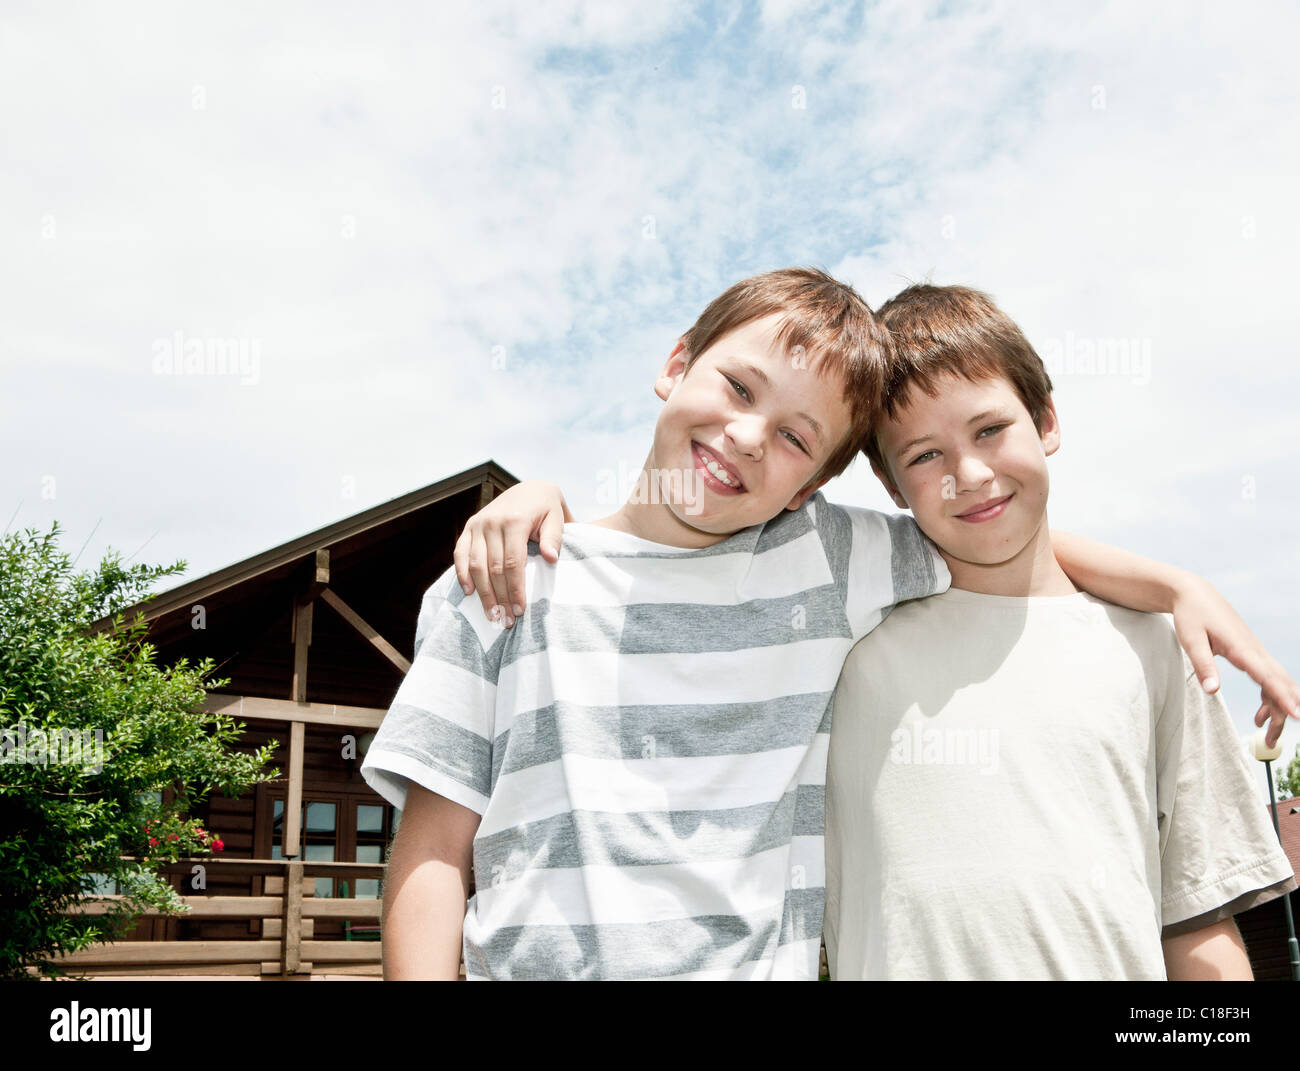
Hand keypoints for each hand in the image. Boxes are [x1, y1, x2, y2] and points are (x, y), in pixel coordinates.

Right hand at [453, 481, 570, 627]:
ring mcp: (478, 524)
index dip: (515, 589)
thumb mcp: (556, 518)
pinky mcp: (469, 527)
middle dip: (500, 597)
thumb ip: (554, 538)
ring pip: (475, 565)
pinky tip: (469, 592)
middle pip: (493, 568)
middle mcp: (492, 522)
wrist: (530, 490)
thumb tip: (551, 559)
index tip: (520, 610)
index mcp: (514, 521)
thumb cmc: (546, 508)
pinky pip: (460, 553)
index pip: (512, 563)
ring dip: (482, 593)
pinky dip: (462, 574)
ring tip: (491, 615)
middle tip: (506, 621)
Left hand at [1171, 578, 1299, 747]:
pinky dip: (1269, 699)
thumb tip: (1212, 691)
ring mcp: (1256, 652)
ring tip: (1267, 738)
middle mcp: (1255, 651)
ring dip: (1277, 709)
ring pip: (1277, 684)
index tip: (1298, 714)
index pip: (1268, 677)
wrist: (1194, 594)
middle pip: (1279, 684)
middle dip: (1283, 711)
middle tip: (1273, 741)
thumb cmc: (1191, 615)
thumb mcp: (1191, 639)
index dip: (1283, 697)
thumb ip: (1204, 665)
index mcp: (1242, 648)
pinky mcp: (1251, 654)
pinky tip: (1259, 717)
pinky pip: (1268, 680)